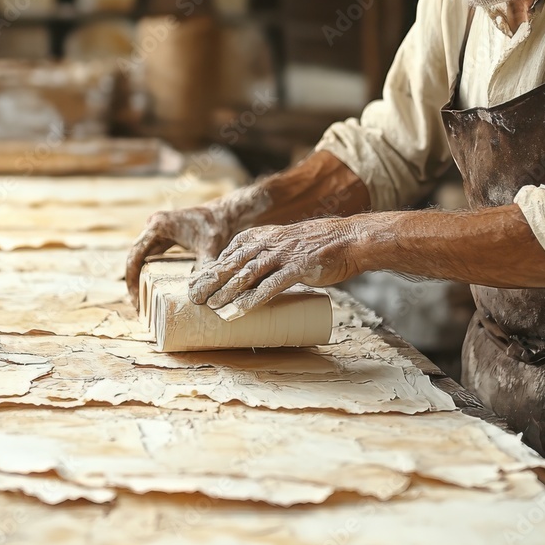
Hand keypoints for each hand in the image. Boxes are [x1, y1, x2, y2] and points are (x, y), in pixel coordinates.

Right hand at [126, 204, 236, 308]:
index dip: (132, 280)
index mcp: (158, 226)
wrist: (225, 213)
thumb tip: (199, 296)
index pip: (135, 256)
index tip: (137, 301)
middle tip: (140, 308)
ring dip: (140, 278)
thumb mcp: (210, 249)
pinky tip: (154, 289)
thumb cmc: (217, 226)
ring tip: (144, 303)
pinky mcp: (164, 237)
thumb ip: (204, 269)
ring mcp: (157, 231)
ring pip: (141, 258)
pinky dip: (150, 272)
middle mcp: (153, 226)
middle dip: (134, 283)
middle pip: (134, 258)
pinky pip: (151, 256)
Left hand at [187, 218, 367, 314]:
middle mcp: (270, 242)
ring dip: (227, 292)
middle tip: (194, 297)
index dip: (213, 266)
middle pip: (233, 262)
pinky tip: (241, 310)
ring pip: (248, 274)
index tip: (199, 281)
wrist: (350, 240)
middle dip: (211, 280)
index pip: (231, 250)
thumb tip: (254, 275)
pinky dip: (254, 299)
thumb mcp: (288, 242)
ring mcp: (284, 254)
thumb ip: (271, 254)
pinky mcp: (298, 268)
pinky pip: (272, 285)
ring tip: (212, 306)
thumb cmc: (319, 245)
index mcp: (265, 234)